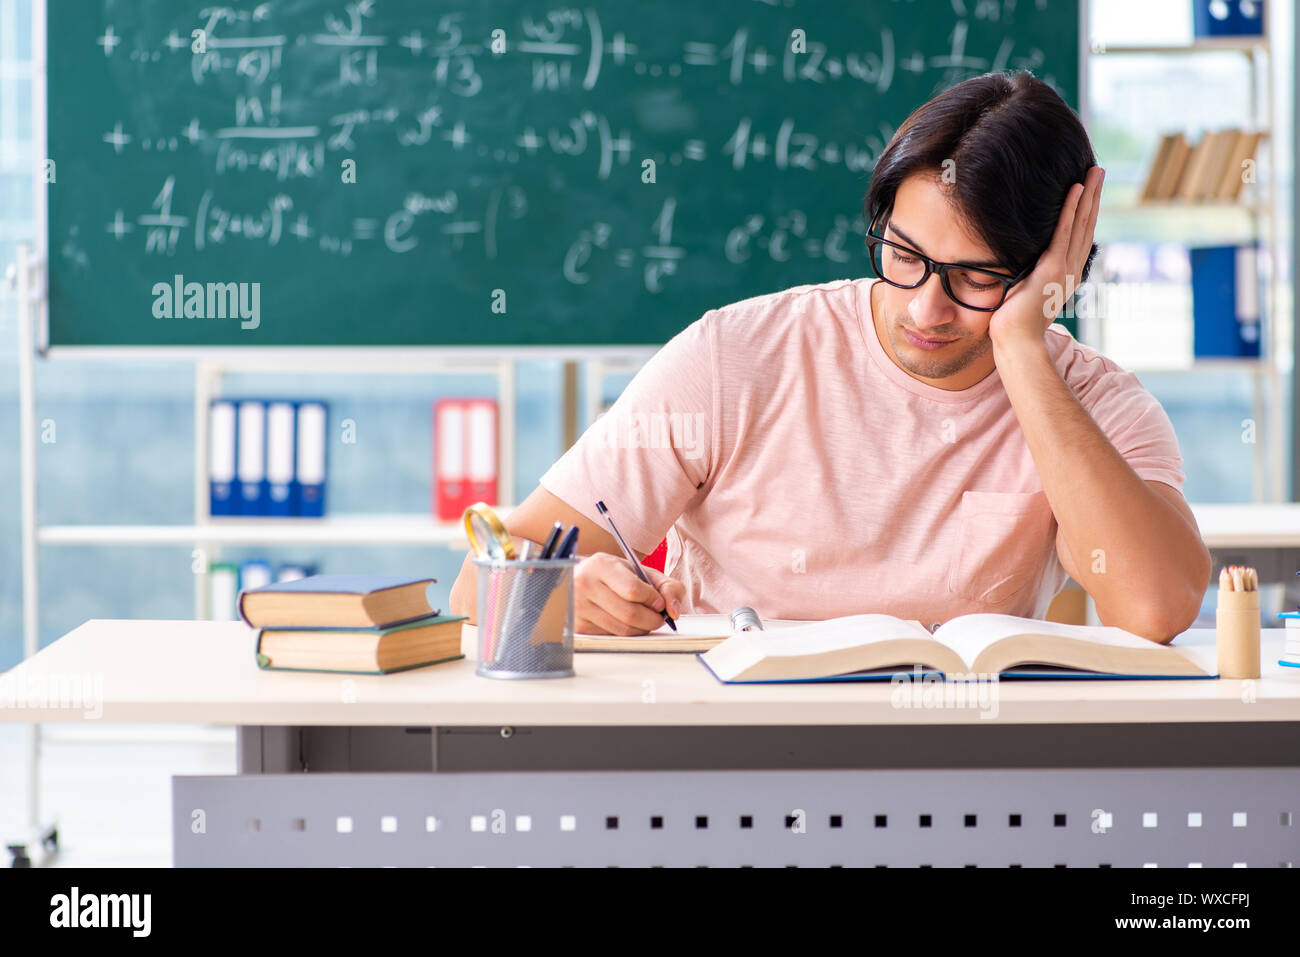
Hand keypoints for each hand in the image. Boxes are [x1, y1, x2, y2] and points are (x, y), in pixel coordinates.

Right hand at [573, 552, 685, 634]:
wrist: (582, 579)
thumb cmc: (617, 576)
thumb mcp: (642, 572)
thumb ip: (667, 586)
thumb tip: (674, 611)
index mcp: (600, 565)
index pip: (633, 590)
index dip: (653, 600)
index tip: (659, 602)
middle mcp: (584, 585)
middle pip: (629, 614)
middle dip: (652, 619)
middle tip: (658, 617)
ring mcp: (578, 607)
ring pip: (622, 629)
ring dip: (642, 629)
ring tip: (645, 619)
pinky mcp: (578, 626)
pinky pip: (612, 637)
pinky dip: (627, 633)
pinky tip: (627, 623)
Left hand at [988, 166, 1103, 349]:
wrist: (1017, 341)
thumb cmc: (1015, 322)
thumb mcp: (1025, 292)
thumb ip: (1029, 276)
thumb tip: (1020, 266)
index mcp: (1067, 274)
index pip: (1080, 236)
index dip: (1086, 211)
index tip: (1090, 190)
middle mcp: (1072, 269)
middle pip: (1087, 225)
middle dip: (1094, 196)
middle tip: (1099, 171)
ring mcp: (1065, 268)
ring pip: (1081, 224)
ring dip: (1088, 196)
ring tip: (1094, 173)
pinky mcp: (1053, 268)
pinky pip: (1064, 233)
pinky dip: (1070, 210)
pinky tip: (1075, 190)